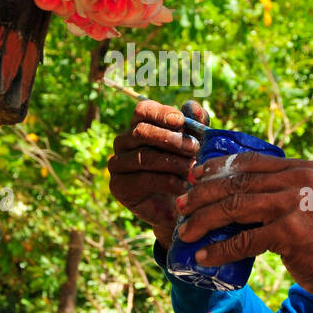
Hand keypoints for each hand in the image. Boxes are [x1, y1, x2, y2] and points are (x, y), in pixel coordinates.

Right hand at [108, 99, 207, 246]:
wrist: (178, 206)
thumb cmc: (184, 169)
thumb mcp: (194, 145)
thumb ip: (194, 125)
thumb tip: (192, 106)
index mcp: (139, 125)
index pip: (143, 110)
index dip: (161, 113)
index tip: (181, 121)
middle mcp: (124, 142)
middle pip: (141, 131)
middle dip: (171, 139)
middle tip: (195, 148)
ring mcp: (118, 164)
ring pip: (144, 157)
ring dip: (173, 162)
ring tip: (193, 168)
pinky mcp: (119, 186)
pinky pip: (143, 179)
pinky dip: (167, 182)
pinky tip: (184, 186)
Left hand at [174, 152, 312, 295]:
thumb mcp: (308, 201)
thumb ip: (281, 190)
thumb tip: (231, 189)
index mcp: (301, 168)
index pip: (249, 162)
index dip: (216, 168)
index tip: (193, 176)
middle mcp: (299, 181)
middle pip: (236, 182)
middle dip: (202, 194)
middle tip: (180, 205)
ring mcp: (295, 206)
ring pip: (235, 208)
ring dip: (203, 220)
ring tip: (185, 231)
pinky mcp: (291, 234)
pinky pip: (244, 241)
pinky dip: (220, 250)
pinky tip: (203, 257)